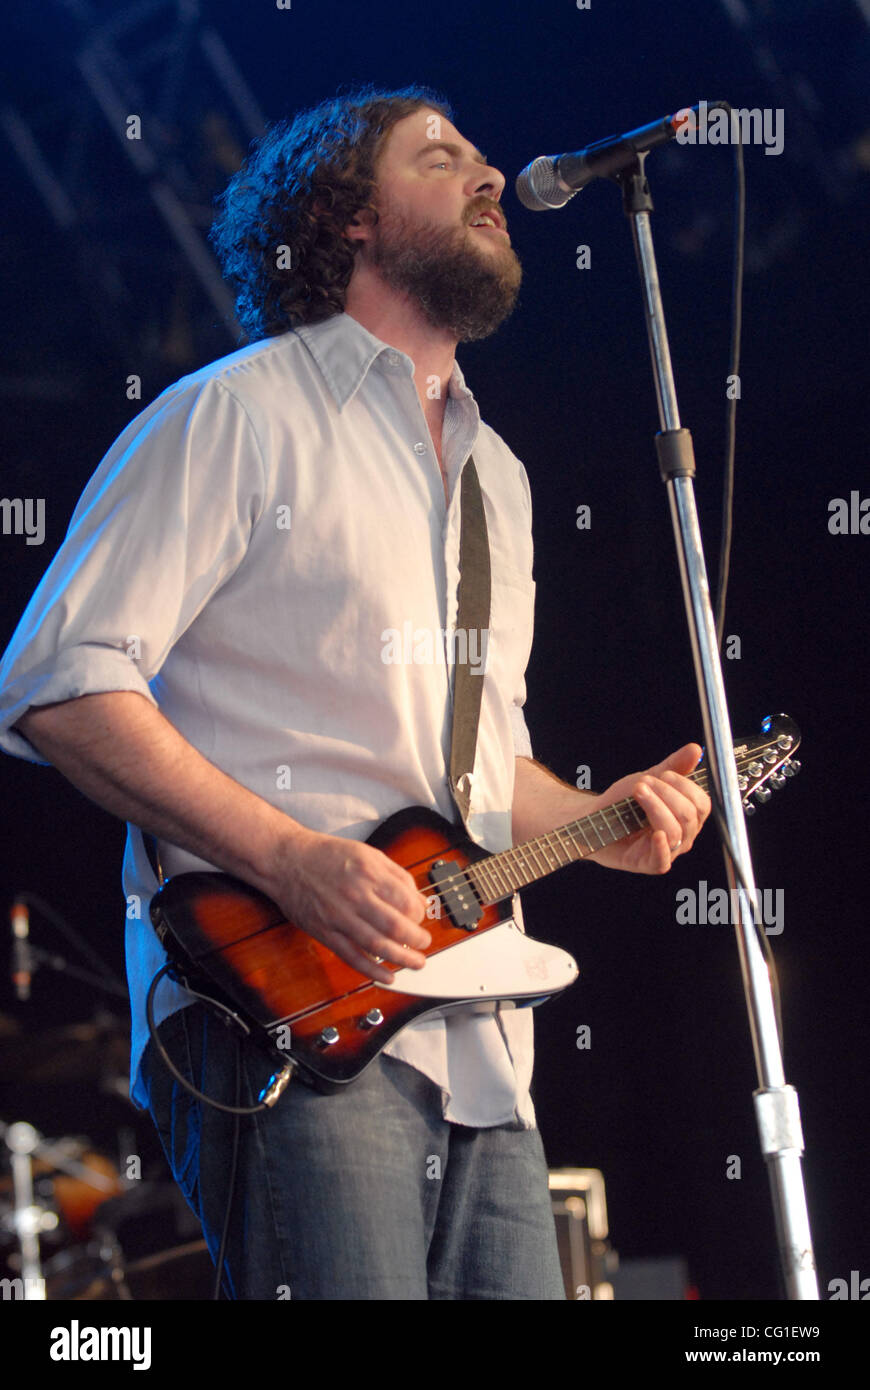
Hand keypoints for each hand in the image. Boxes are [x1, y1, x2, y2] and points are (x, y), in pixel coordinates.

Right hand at [268, 830, 429, 982]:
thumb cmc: (327, 855)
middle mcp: (355, 895)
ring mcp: (339, 916)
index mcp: (370, 873)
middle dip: (416, 939)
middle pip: (395, 925)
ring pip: (377, 945)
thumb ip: (397, 876)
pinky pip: (351, 956)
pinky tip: (387, 977)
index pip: (406, 901)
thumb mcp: (369, 854)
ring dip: (401, 959)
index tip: (421, 918)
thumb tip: (420, 899)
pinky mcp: (325, 932)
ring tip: (416, 963)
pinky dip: (372, 970)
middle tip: (424, 943)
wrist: (287, 860)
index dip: (419, 914)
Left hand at [586, 743, 710, 873]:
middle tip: (643, 783)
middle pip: (688, 816)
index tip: (663, 774)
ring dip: (655, 807)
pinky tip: (656, 834)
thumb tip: (696, 749)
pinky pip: (663, 861)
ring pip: (674, 832)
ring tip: (637, 792)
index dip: (685, 786)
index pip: (702, 803)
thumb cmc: (624, 802)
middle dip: (665, 794)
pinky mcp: (648, 864)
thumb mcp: (649, 779)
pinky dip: (661, 847)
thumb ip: (674, 766)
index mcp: (688, 816)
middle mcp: (683, 836)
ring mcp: (667, 851)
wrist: (593, 818)